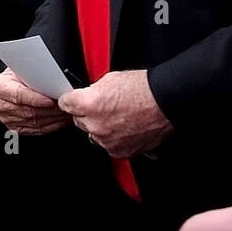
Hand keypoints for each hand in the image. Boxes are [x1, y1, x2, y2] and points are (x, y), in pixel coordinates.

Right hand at [0, 69, 71, 134]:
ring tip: (65, 110)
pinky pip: (37, 130)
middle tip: (64, 104)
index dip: (35, 99)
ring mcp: (7, 118)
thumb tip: (52, 80)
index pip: (18, 95)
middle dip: (49, 109)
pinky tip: (60, 119)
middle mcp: (0, 105)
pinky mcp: (16, 128)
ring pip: (35, 122)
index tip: (50, 100)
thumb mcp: (24, 68)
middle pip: (28, 111)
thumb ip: (34, 74)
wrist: (13, 82)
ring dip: (53, 117)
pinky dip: (51, 125)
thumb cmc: (20, 73)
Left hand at [57, 69, 172, 157]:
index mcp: (89, 104)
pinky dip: (114, 138)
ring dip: (101, 127)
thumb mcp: (110, 78)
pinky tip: (125, 126)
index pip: (65, 104)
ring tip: (119, 116)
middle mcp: (96, 125)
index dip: (71, 100)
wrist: (166, 102)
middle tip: (104, 106)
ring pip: (93, 134)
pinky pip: (108, 145)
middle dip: (87, 114)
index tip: (73, 100)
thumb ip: (92, 91)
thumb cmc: (144, 89)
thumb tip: (85, 96)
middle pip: (79, 121)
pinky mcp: (119, 151)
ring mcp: (107, 140)